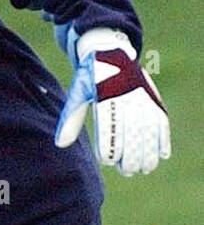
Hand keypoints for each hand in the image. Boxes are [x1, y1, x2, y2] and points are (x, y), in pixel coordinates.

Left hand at [55, 29, 169, 175]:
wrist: (111, 52)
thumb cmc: (89, 77)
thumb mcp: (77, 93)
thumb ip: (71, 119)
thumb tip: (60, 144)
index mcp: (105, 96)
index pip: (110, 127)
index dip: (110, 146)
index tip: (107, 161)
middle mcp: (127, 97)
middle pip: (133, 133)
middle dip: (132, 155)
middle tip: (126, 171)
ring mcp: (143, 98)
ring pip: (150, 130)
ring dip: (149, 152)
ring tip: (143, 169)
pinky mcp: (153, 99)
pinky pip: (162, 122)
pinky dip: (163, 138)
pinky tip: (162, 155)